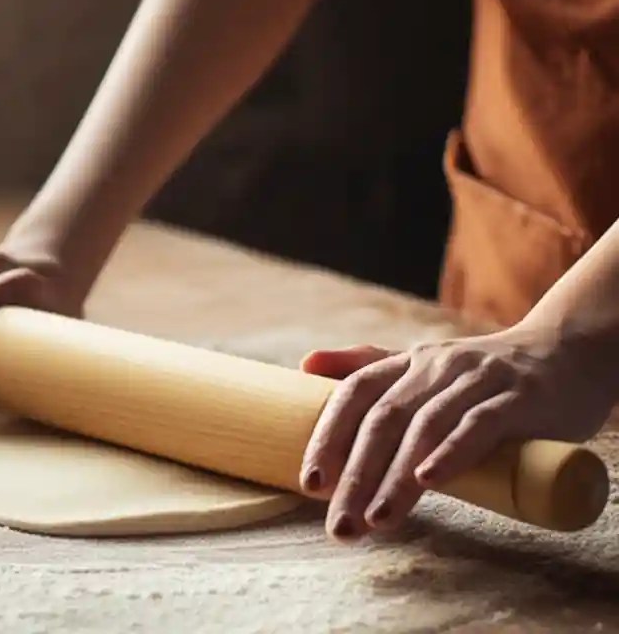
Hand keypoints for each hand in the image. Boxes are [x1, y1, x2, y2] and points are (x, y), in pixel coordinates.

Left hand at [298, 326, 615, 541]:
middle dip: (355, 475)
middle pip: (383, 419)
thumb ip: (370, 367)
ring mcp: (478, 379)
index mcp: (408, 362)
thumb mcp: (426, 366)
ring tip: (375, 519)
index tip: (308, 483)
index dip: (328, 435)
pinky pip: (479, 424)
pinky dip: (451, 452)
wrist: (570, 352)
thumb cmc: (486, 374)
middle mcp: (436, 366)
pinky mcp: (519, 397)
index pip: (355, 394)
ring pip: (425, 428)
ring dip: (396, 478)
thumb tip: (305, 365)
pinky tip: (429, 480)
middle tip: (338, 523)